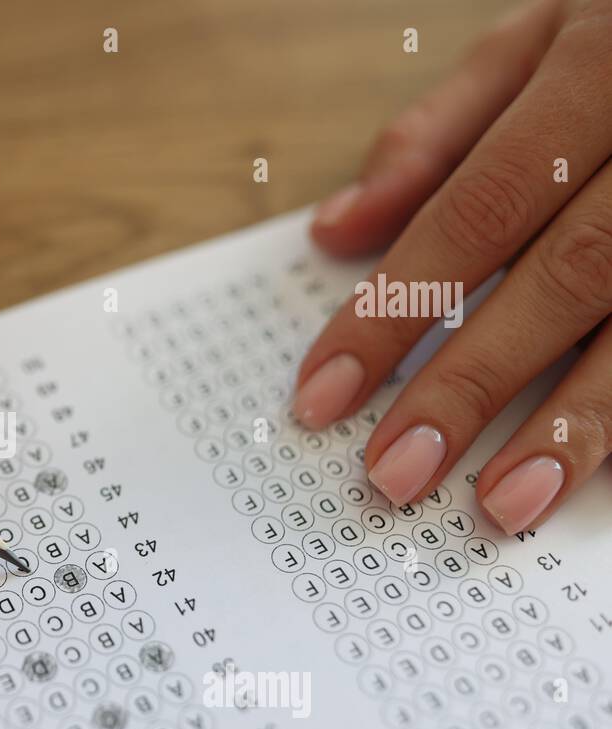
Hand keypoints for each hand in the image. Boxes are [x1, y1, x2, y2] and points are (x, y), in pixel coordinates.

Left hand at [295, 0, 611, 534]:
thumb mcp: (536, 39)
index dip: (393, 311)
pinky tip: (594, 473)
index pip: (470, 214)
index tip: (323, 395)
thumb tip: (334, 232)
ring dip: (575, 423)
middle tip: (395, 471)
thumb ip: (434, 135)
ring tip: (503, 503)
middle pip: (563, 277)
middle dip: (472, 383)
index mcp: (594, 72)